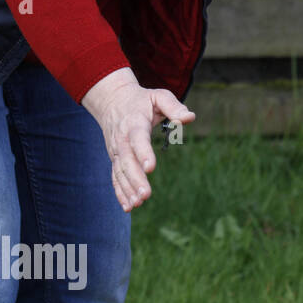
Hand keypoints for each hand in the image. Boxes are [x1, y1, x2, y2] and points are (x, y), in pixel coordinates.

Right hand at [81, 67, 195, 211]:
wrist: (112, 100)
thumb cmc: (141, 100)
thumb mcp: (158, 96)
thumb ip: (173, 106)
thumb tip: (190, 117)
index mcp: (134, 123)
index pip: (138, 139)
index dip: (143, 152)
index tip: (150, 167)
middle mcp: (122, 139)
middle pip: (127, 161)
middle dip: (135, 178)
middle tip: (145, 194)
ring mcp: (116, 151)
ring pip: (120, 172)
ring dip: (127, 189)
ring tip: (137, 204)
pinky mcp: (115, 159)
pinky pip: (115, 177)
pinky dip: (120, 192)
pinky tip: (128, 207)